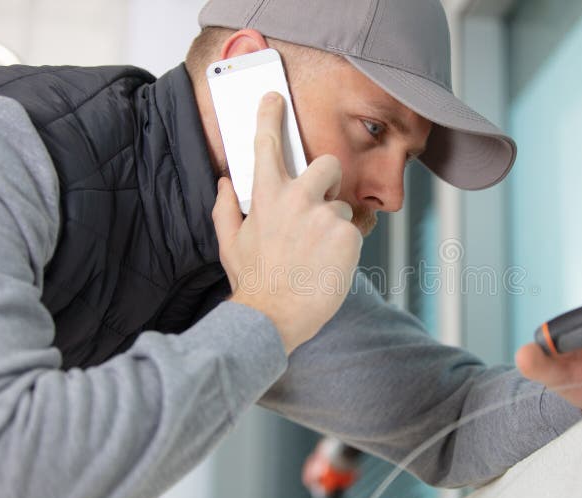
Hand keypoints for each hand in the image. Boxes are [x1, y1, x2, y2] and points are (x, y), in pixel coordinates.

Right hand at [212, 92, 362, 354]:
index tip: (274, 97)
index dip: (270, 116)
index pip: (267, 144)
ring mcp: (325, 215)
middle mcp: (297, 198)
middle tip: (320, 206)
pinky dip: (347, 247)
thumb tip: (224, 183)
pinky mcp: (348, 235)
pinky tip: (329, 264)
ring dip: (336, 226)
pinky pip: (356, 231)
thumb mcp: (229, 244)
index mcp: (267, 196)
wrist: (274, 317)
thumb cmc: (253, 282)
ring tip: (318, 255)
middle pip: (328, 163)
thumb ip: (225, 208)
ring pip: (343, 207)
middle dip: (329, 180)